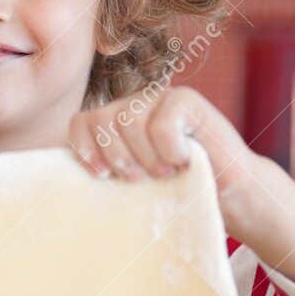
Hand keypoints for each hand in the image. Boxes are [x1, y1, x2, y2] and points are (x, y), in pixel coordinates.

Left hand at [67, 83, 259, 238]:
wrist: (232, 196)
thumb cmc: (181, 195)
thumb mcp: (136, 185)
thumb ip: (107, 173)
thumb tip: (62, 184)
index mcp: (117, 125)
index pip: (81, 122)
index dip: (84, 148)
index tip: (100, 176)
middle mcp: (136, 106)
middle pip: (101, 119)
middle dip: (117, 156)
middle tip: (140, 179)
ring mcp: (160, 99)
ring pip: (129, 119)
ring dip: (146, 156)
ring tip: (165, 174)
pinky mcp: (187, 100)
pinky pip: (162, 121)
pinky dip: (169, 148)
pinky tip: (183, 160)